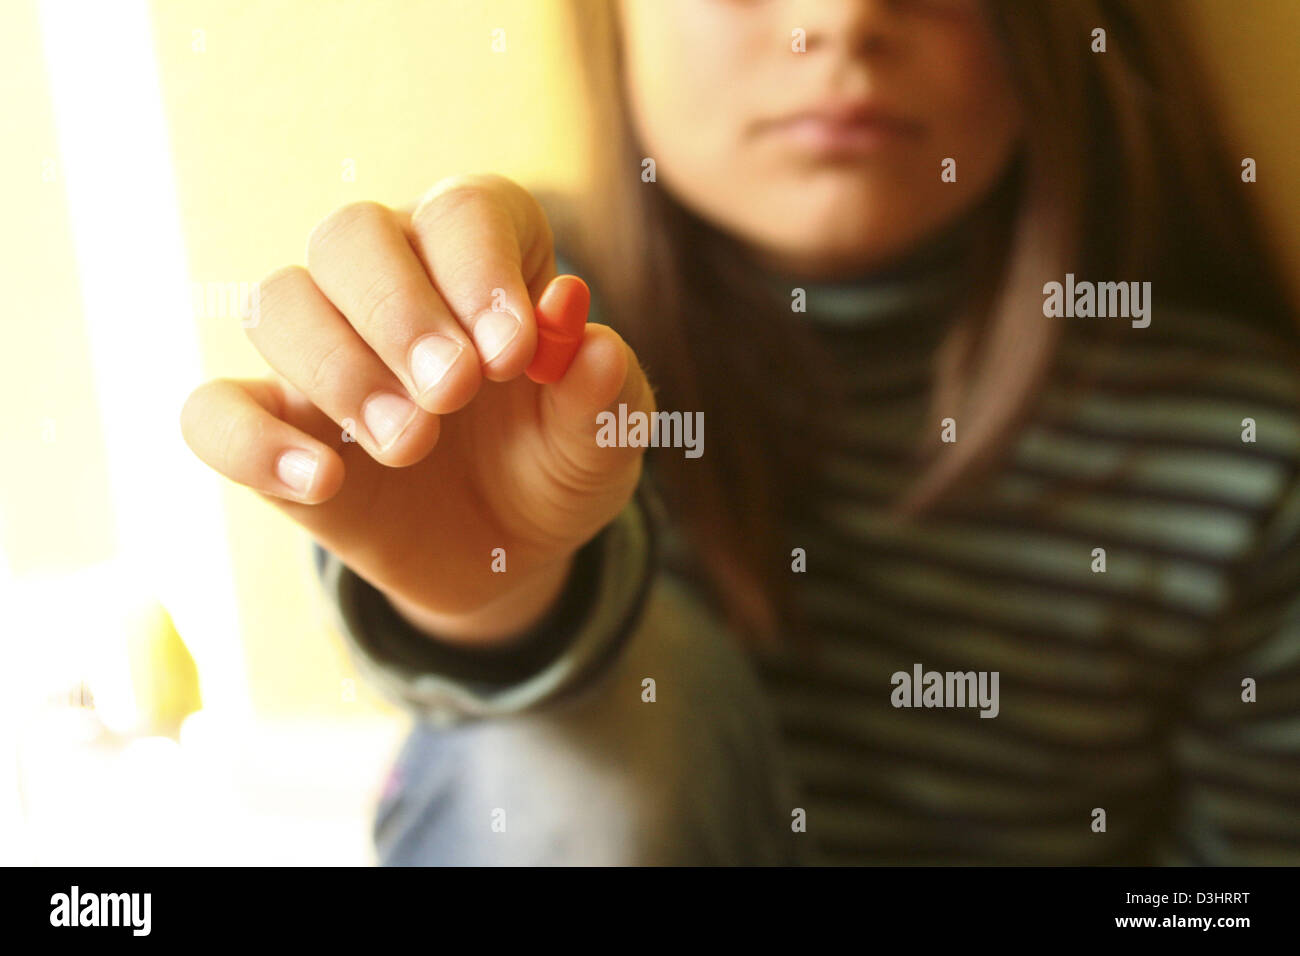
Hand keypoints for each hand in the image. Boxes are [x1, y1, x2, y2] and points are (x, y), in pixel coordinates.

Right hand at [181, 175, 654, 643]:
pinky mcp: (276, 427)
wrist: (504, 552)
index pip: (460, 212)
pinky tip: (324, 481)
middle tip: (453, 393)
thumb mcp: (600, 445)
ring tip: (411, 442)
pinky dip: (252, 441)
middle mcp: (392, 284)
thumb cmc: (553, 466)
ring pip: (278, 302)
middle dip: (399, 312)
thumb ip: (604, 396)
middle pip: (350, 234)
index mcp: (480, 258)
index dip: (480, 271)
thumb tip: (592, 344)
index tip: (514, 355)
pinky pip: (214, 411)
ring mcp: (322, 352)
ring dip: (339, 369)